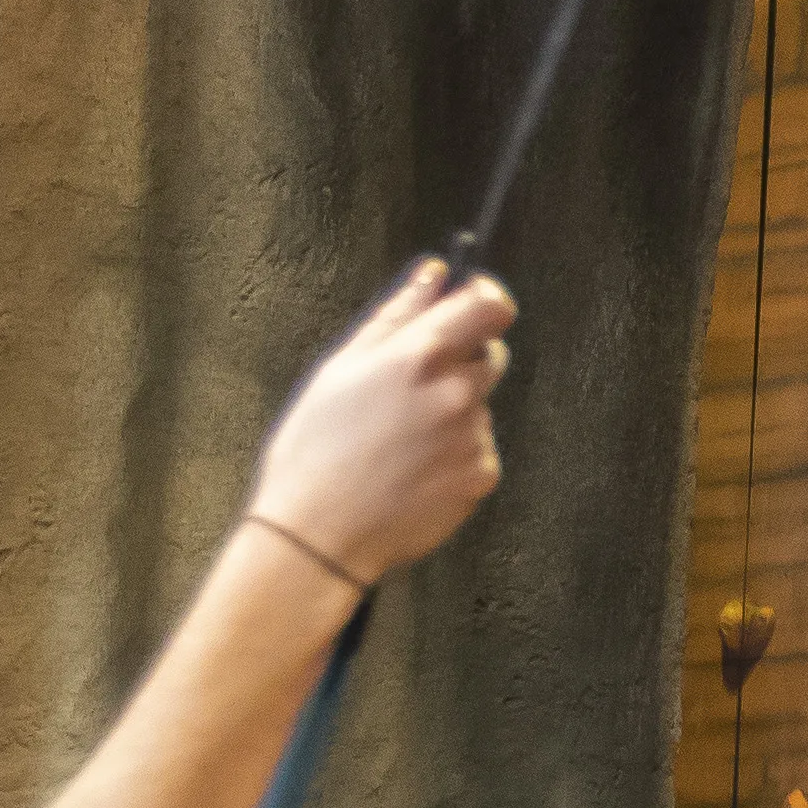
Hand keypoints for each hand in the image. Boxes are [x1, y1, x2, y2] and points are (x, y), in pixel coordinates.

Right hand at [250, 258, 513, 582]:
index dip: (485, 298)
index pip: (491, 304)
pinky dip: (455, 452)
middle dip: (462, 357)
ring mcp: (474, 436)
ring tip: (399, 439)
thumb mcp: (342, 368)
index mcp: (420, 356)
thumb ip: (397, 313)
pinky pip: (479, 447)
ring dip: (453, 409)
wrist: (319, 534)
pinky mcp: (482, 476)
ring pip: (480, 403)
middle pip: (491, 352)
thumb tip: (435, 273)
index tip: (469, 303)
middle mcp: (457, 392)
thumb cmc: (316, 448)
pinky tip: (412, 469)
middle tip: (411, 386)